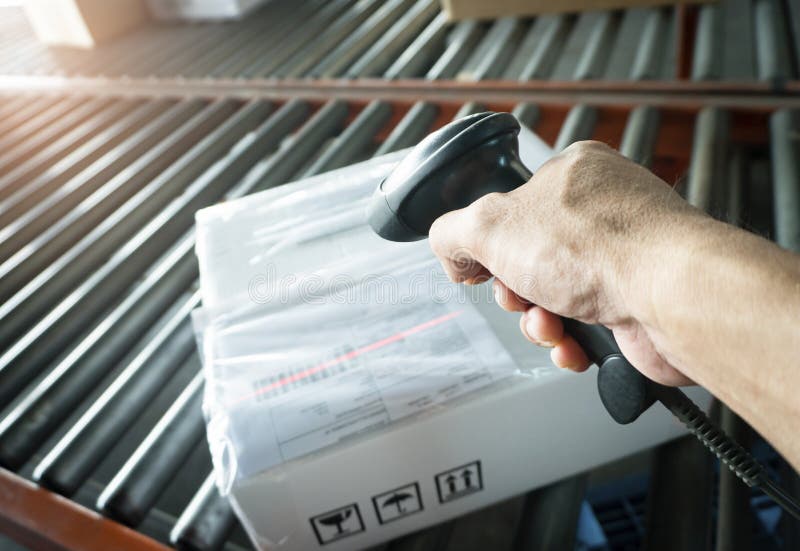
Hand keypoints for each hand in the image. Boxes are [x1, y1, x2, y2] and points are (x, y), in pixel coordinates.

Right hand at [428, 141, 704, 385]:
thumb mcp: (490, 226)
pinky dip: (571, 341)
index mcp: (572, 173)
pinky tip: (574, 342)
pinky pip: (585, 326)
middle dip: (516, 292)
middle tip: (521, 294)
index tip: (482, 266)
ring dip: (540, 321)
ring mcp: (623, 255)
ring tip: (552, 322)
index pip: (510, 209)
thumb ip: (451, 232)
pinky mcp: (637, 299)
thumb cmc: (603, 248)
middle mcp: (601, 210)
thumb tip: (449, 252)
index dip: (490, 245)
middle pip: (528, 260)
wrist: (672, 297)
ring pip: (553, 297)